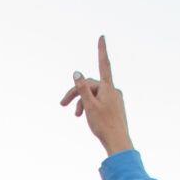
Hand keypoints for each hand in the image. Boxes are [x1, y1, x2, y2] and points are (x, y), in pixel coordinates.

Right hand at [59, 37, 133, 156]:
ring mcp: (114, 98)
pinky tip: (86, 116)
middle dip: (76, 93)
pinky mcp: (114, 106)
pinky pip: (100, 101)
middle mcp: (113, 90)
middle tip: (62, 104)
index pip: (103, 64)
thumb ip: (82, 89)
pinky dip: (90, 106)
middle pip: (91, 85)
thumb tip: (77, 73)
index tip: (102, 37)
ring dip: (82, 102)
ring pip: (94, 94)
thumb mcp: (89, 106)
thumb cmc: (104, 125)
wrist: (117, 141)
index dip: (101, 50)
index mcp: (108, 87)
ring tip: (76, 116)